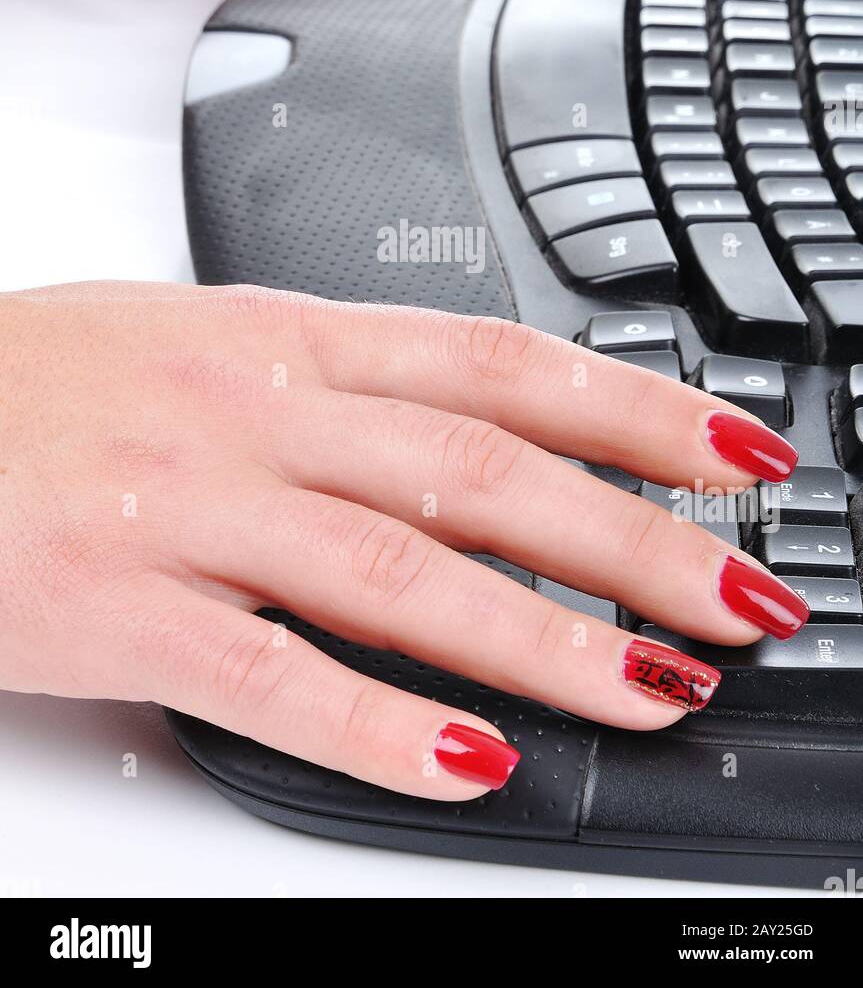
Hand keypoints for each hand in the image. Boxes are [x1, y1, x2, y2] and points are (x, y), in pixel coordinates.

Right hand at [0, 282, 803, 798]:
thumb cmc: (54, 378)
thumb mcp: (212, 340)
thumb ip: (346, 386)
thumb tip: (482, 433)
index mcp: (288, 337)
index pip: (501, 361)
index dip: (634, 408)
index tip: (733, 455)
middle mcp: (257, 409)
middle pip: (483, 470)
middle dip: (631, 538)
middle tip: (739, 599)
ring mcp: (189, 507)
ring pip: (399, 573)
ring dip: (543, 640)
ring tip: (650, 693)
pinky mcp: (116, 608)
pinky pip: (268, 677)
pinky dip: (378, 728)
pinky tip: (468, 766)